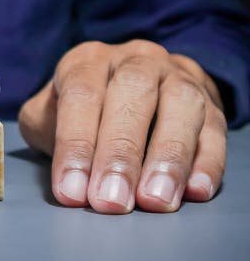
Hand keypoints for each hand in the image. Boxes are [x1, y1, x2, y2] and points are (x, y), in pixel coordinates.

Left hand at [18, 40, 225, 213]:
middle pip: (132, 94)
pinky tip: (194, 191)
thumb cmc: (84, 108)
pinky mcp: (211, 103)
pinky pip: (215, 128)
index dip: (76, 145)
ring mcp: (177, 77)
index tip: (72, 191)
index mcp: (88, 61)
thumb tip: (62, 175)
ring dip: (168, 158)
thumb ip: (44, 132)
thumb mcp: (50, 112)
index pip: (81, 96)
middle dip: (120, 153)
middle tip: (111, 200)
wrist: (138, 83)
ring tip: (154, 200)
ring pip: (180, 106)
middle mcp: (135, 60)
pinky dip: (207, 162)